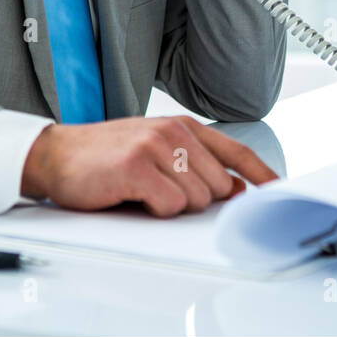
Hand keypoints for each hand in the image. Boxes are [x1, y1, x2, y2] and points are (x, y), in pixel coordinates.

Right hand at [20, 115, 278, 216]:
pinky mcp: (136, 167)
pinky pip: (169, 206)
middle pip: (220, 187)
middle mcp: (173, 131)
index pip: (237, 152)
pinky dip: (153, 210)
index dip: (262, 175)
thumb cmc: (105, 157)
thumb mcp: (155, 150)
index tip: (280, 192)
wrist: (56, 154)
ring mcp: (155, 146)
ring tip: (143, 192)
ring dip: (171, 206)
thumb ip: (196, 163)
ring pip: (196, 199)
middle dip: (197, 200)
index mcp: (182, 126)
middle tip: (163, 193)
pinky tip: (133, 196)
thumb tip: (236, 188)